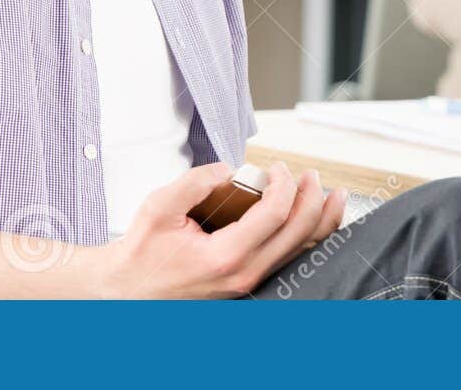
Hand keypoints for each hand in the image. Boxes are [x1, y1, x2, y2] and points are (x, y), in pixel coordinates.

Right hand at [94, 161, 344, 298]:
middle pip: (299, 234)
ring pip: (300, 253)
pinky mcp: (247, 284)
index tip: (276, 167)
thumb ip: (195, 181)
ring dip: (321, 222)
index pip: (275, 214)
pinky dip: (307, 239)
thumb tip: (228, 168)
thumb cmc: (142, 254)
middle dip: (312, 199)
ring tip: (333, 197)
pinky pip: (288, 261)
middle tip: (311, 176)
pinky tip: (315, 223)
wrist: (127, 293)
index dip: (284, 184)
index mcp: (225, 256)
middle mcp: (244, 274)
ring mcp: (248, 283)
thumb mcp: (160, 207)